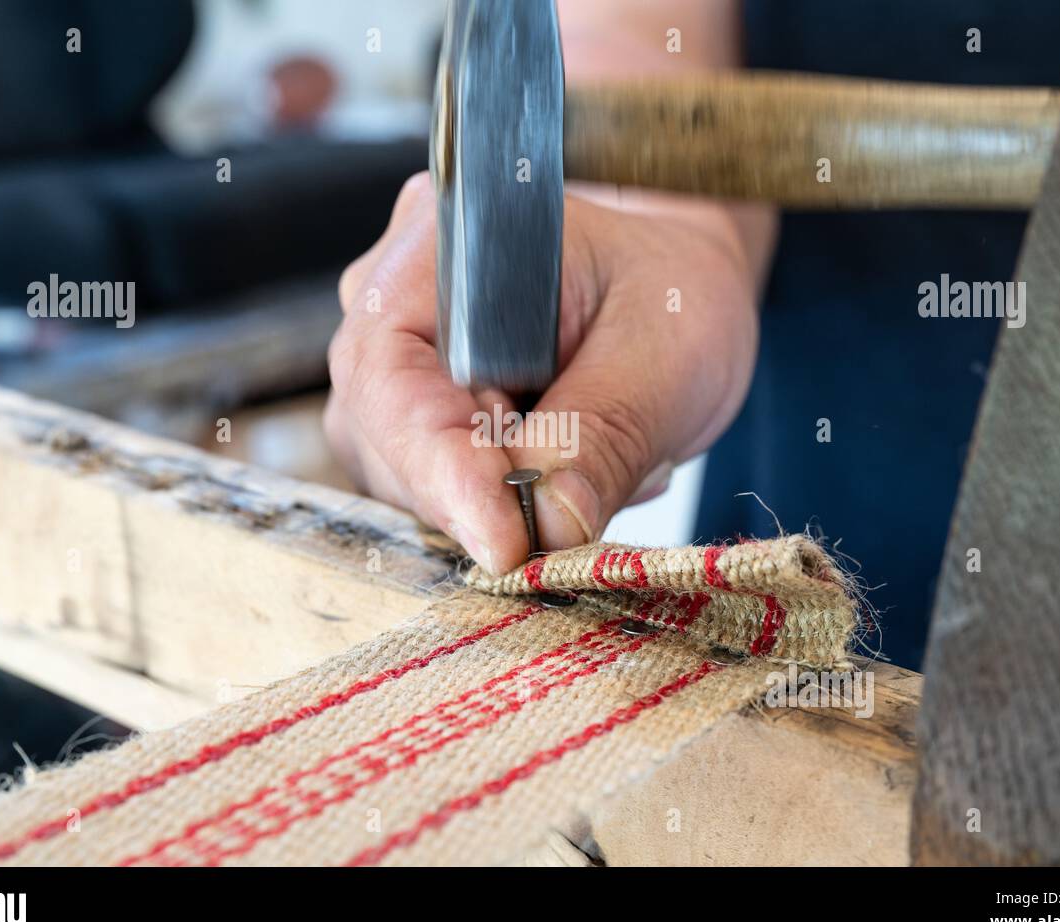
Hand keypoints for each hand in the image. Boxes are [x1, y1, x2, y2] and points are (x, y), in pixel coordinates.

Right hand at [327, 173, 761, 572]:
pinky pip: (433, 489)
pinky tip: (575, 465)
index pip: (390, 370)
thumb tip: (548, 523)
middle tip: (589, 496)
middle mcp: (396, 298)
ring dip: (499, 501)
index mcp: (449, 243)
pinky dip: (504, 504)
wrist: (675, 296)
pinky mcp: (416, 419)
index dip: (437, 464)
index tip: (504, 541)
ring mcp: (397, 363)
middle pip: (384, 435)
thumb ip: (605, 434)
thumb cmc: (672, 295)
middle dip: (478, 493)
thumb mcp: (666, 357)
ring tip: (602, 457)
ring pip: (405, 475)